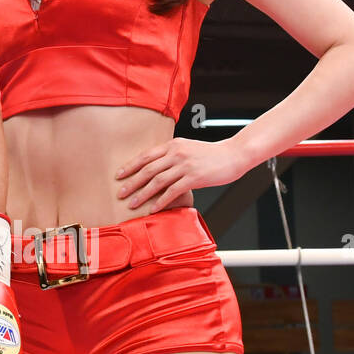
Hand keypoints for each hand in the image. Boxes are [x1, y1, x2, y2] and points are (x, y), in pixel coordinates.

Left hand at [116, 137, 251, 211]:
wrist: (234, 154)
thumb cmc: (211, 154)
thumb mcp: (187, 148)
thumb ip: (172, 154)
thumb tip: (155, 165)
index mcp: (172, 145)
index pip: (145, 156)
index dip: (130, 166)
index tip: (119, 175)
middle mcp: (176, 154)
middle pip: (147, 170)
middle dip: (131, 182)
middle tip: (120, 193)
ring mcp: (185, 166)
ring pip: (157, 181)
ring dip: (142, 194)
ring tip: (132, 204)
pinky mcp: (194, 178)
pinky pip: (172, 191)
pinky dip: (161, 201)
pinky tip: (153, 209)